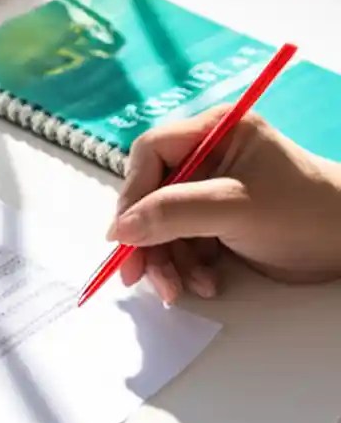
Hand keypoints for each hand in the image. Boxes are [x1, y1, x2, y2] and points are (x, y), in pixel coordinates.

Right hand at [109, 104, 340, 302]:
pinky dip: (185, 266)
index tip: (123, 235)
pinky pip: (180, 240)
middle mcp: (207, 155)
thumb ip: (174, 213)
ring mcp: (210, 188)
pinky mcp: (215, 219)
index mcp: (213, 131)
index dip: (132, 193)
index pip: (151, 153)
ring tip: (179, 290)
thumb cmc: (304, 213)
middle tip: (136, 275)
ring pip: (161, 223)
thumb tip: (119, 230)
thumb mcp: (236, 208)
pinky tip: (203, 283)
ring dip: (166, 260)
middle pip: (150, 192)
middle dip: (146, 238)